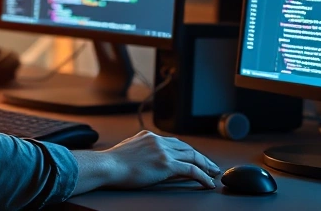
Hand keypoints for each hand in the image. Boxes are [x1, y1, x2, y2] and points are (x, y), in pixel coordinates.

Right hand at [71, 130, 219, 194]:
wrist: (107, 166)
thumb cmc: (112, 163)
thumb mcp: (128, 150)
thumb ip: (140, 149)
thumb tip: (143, 156)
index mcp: (149, 136)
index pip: (175, 143)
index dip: (188, 151)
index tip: (196, 158)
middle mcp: (158, 141)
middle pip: (187, 148)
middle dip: (201, 158)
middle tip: (211, 166)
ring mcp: (163, 151)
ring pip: (193, 157)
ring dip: (206, 166)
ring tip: (214, 174)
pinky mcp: (166, 164)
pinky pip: (191, 170)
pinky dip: (203, 177)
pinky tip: (209, 183)